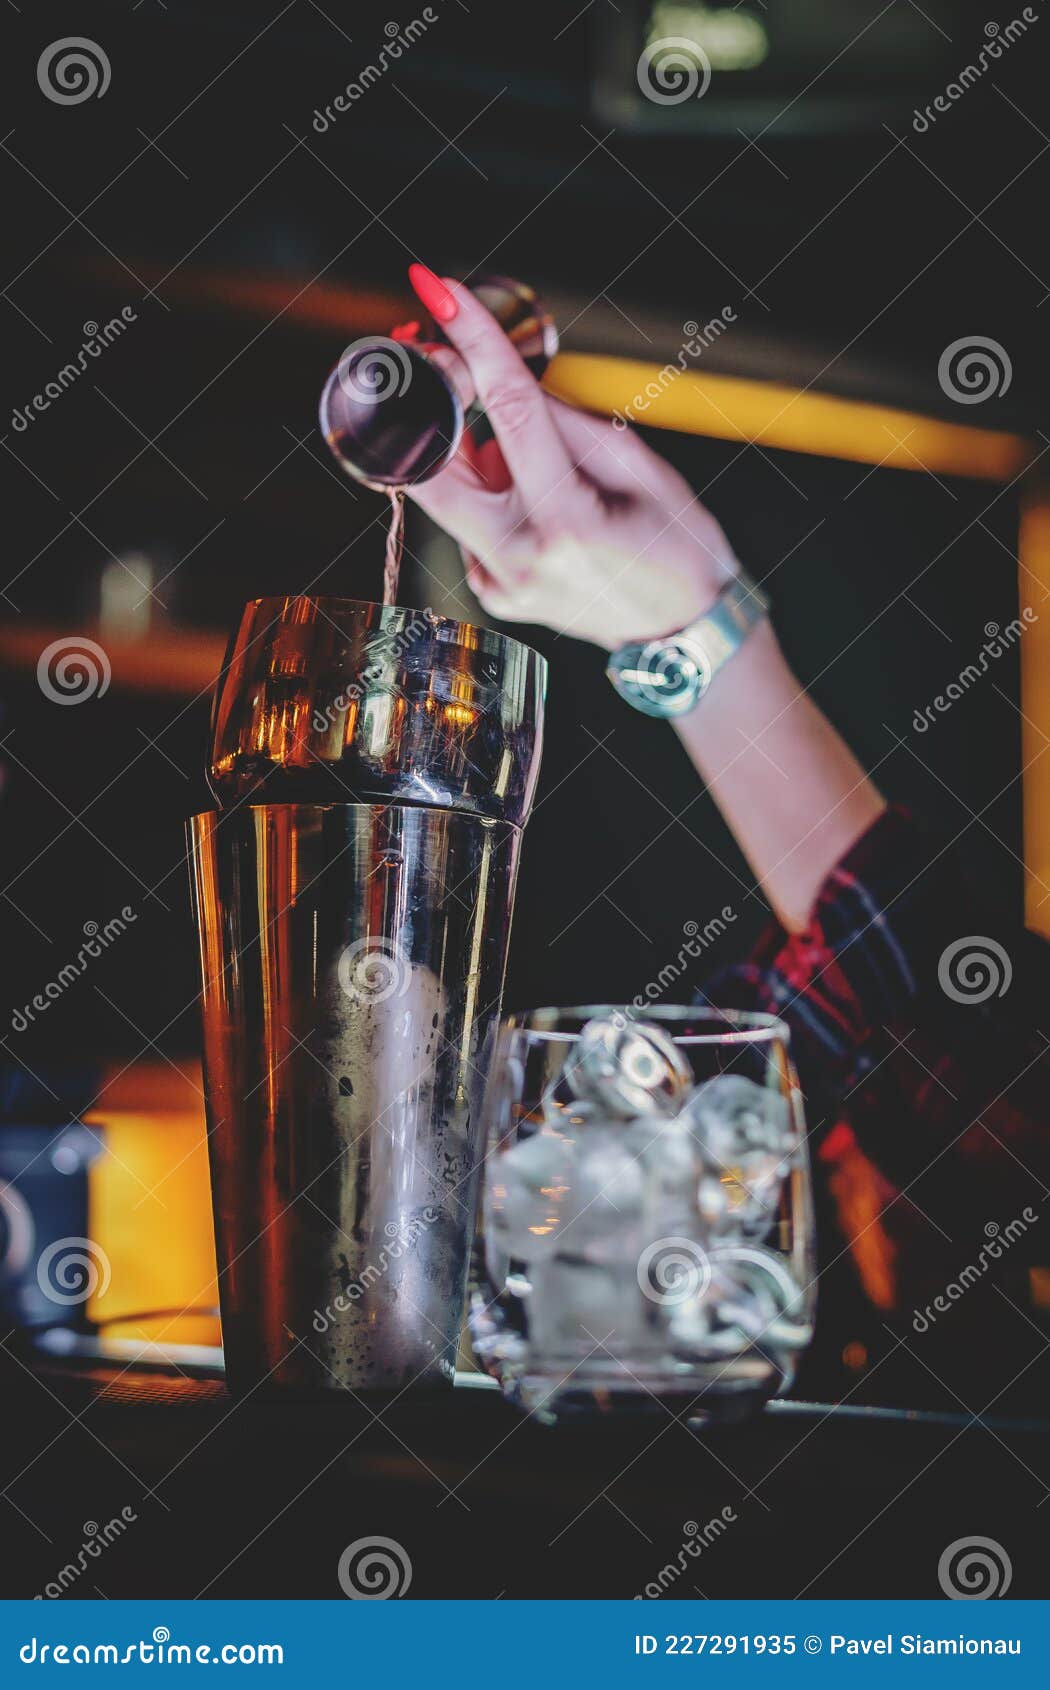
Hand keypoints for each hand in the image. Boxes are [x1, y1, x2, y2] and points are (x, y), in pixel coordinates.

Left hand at [404, 270, 739, 650]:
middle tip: (451, 360)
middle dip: (436, 402)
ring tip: (528, 454)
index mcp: (565, 522)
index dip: (472, 342)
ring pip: (446, 493)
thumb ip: (566, 422)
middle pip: (435, 463)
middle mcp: (518, 558)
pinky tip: (536, 505)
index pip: (506, 410)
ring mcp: (498, 583)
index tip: (440, 293)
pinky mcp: (490, 592)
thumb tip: (505, 378)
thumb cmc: (677, 550)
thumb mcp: (642, 470)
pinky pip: (468, 524)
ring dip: (470, 453)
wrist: (681, 637)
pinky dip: (491, 495)